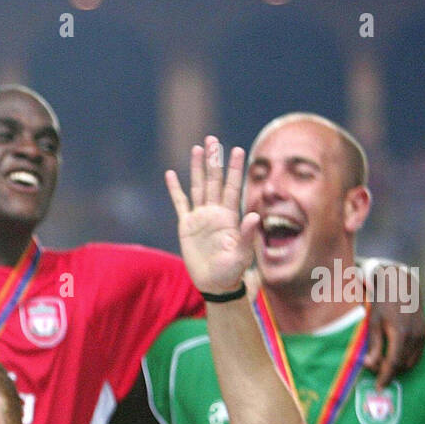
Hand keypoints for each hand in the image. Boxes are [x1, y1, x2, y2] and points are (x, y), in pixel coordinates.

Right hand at [165, 136, 259, 296]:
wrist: (215, 283)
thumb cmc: (232, 270)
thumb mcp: (242, 254)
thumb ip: (246, 235)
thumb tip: (254, 216)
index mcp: (230, 216)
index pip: (233, 187)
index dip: (235, 169)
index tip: (238, 150)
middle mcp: (215, 212)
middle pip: (214, 181)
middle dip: (213, 160)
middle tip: (212, 140)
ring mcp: (200, 217)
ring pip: (198, 187)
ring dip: (196, 168)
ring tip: (196, 148)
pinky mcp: (186, 226)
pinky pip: (180, 203)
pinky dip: (175, 189)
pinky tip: (171, 175)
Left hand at [362, 260, 424, 388]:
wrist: (401, 284)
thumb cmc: (382, 302)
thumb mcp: (372, 322)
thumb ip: (373, 345)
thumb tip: (370, 365)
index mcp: (400, 333)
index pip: (393, 363)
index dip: (385, 377)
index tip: (378, 388)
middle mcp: (414, 336)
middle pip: (401, 365)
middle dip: (387, 371)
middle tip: (373, 368)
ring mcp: (422, 335)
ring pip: (409, 361)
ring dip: (396, 366)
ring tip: (381, 360)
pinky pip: (416, 355)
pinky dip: (405, 360)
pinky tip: (393, 355)